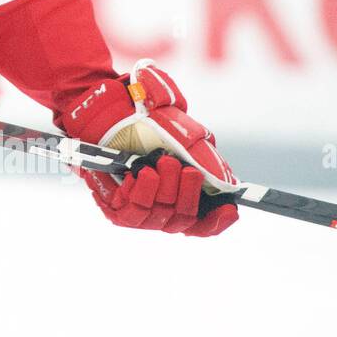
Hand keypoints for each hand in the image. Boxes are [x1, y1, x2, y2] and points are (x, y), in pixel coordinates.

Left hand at [60, 61, 238, 236]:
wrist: (107, 111)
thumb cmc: (147, 122)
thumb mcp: (182, 131)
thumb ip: (204, 154)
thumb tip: (226, 180)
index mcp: (181, 195)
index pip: (203, 224)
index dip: (217, 221)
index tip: (229, 207)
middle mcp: (161, 207)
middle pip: (184, 220)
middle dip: (188, 193)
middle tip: (185, 168)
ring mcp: (138, 209)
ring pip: (159, 217)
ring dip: (165, 189)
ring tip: (162, 163)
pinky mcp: (114, 208)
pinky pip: (130, 214)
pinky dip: (140, 193)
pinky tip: (139, 174)